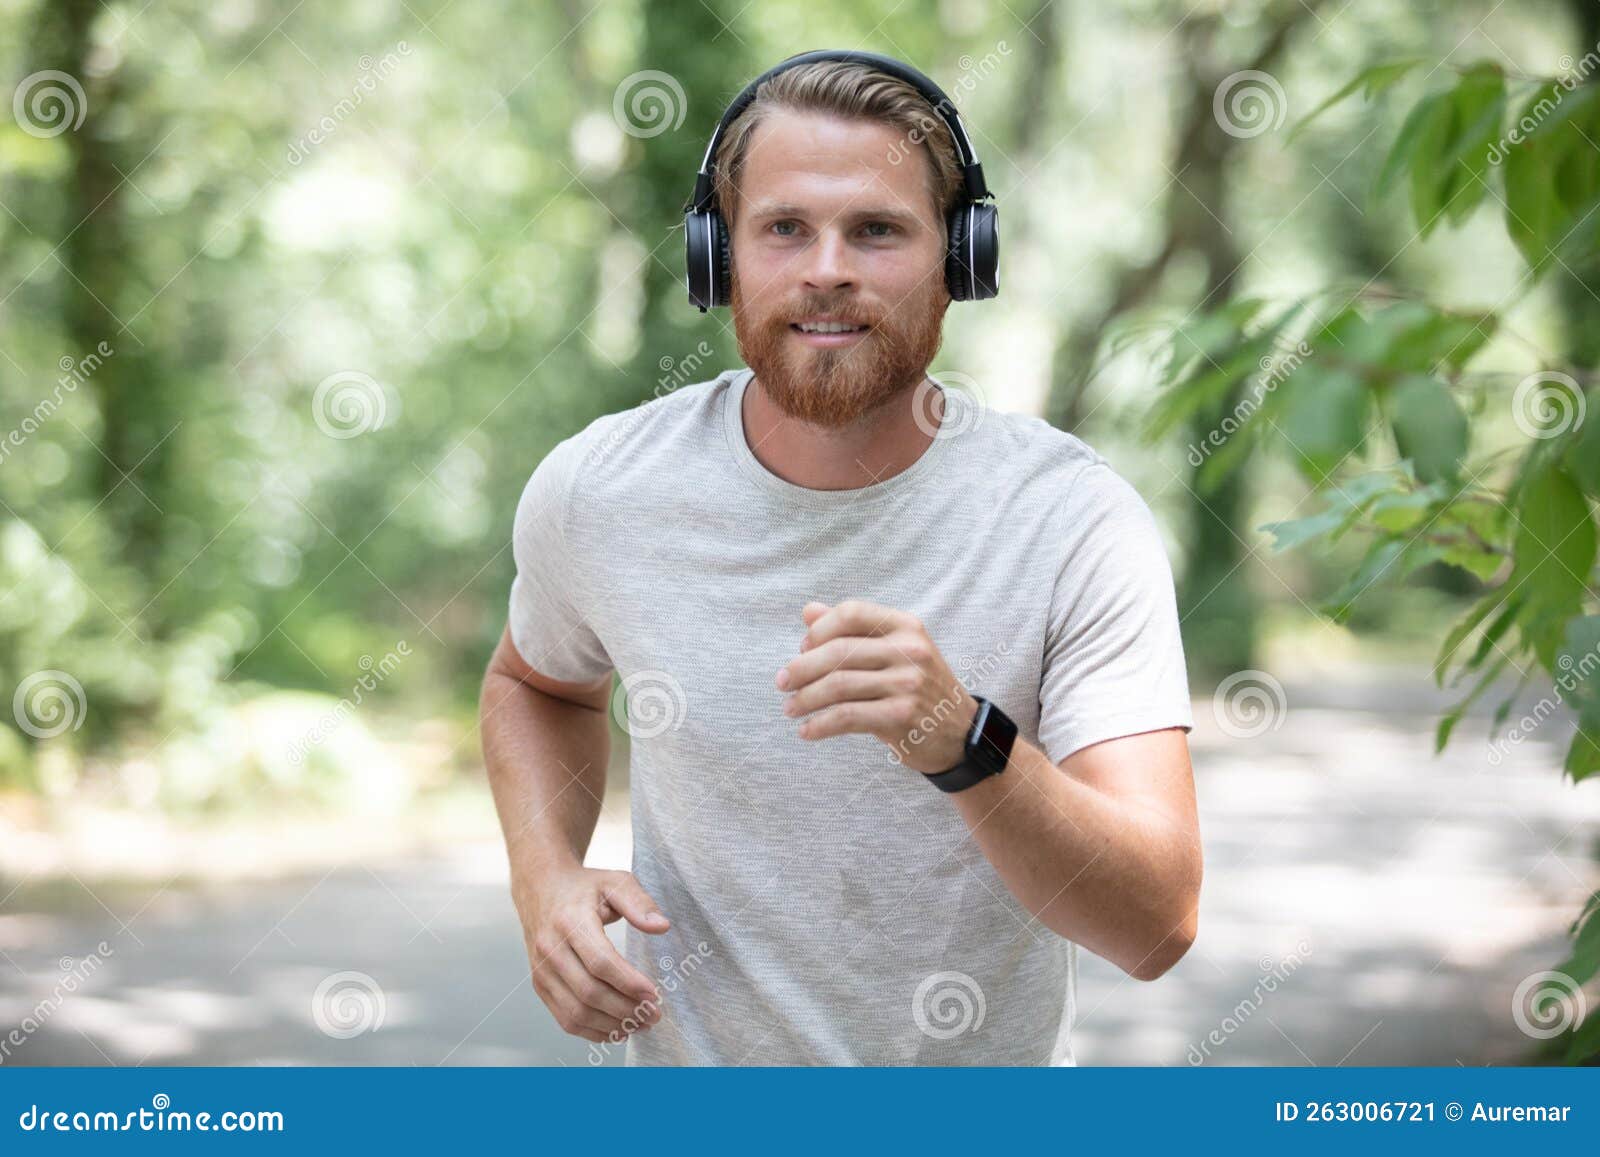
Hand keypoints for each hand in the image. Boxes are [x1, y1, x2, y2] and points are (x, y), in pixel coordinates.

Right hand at [513, 867, 669, 1043]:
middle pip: (589, 992)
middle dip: (625, 1009)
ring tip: (640, 1025)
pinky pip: (564, 1018)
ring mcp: (541, 970)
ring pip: (576, 1012)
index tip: (654, 995)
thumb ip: (639, 902)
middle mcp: (550, 949)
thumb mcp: (615, 881)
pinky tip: (617, 1030)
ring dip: (611, 1025)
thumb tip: (662, 927)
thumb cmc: (584, 887)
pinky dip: (592, 1031)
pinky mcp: (539, 985)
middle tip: (654, 1015)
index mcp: (570, 921)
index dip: (629, 983)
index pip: (600, 962)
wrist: (540, 889)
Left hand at [775, 598, 979, 774]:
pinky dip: (819, 725)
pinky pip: (846, 716)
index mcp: (905, 625)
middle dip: (801, 668)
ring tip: (790, 709)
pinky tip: (807, 731)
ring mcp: (907, 683)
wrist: (960, 732)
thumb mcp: (894, 650)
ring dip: (805, 699)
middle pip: (838, 651)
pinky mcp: (901, 716)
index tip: (802, 649)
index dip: (819, 630)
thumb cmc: (917, 687)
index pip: (851, 613)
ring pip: (838, 685)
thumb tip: (807, 610)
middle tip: (781, 683)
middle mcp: (909, 650)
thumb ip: (853, 630)